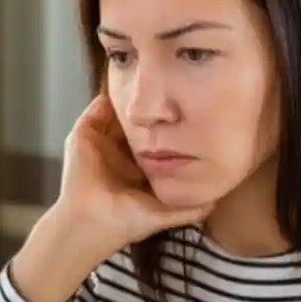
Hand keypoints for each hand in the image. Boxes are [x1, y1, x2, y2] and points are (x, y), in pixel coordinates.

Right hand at [8, 96, 211, 301]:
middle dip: (152, 111)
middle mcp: (118, 153)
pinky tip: (126, 85)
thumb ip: (188, 209)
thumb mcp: (163, 214)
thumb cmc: (126, 221)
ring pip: (118, 113)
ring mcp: (100, 141)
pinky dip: (109, 97)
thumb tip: (216, 203)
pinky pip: (97, 108)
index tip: (190, 114)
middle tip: (173, 89)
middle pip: (137, 124)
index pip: (155, 142)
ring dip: (130, 100)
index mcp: (136, 169)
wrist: (92, 222)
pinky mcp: (84, 134)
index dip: (170, 131)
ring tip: (148, 79)